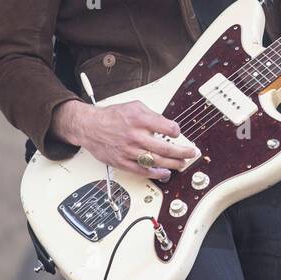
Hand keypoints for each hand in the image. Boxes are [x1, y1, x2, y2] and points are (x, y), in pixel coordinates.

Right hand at [53, 100, 199, 179]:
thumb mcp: (134, 106)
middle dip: (182, 152)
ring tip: (182, 164)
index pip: (166, 127)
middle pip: (164, 148)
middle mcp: (134, 136)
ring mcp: (128, 150)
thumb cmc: (112, 117)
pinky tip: (164, 173)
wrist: (89, 127)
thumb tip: (167, 125)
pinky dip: (155, 173)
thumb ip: (152, 115)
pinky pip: (141, 170)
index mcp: (139, 119)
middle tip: (191, 153)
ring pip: (155, 161)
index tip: (179, 134)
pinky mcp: (122, 161)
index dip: (176, 131)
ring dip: (172, 164)